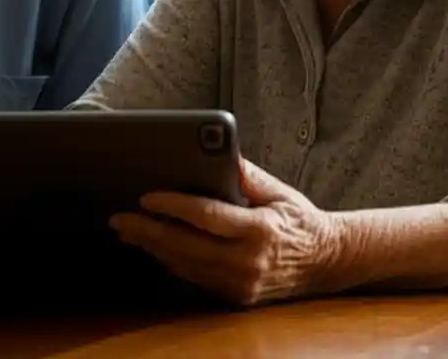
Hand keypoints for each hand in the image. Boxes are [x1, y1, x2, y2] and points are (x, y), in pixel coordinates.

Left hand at [110, 159, 338, 306]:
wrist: (327, 262)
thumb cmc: (300, 220)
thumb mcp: (278, 190)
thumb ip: (246, 173)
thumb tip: (219, 150)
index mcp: (259, 230)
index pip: (206, 216)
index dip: (172, 206)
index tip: (146, 197)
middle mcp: (248, 262)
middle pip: (186, 246)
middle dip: (148, 231)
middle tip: (120, 219)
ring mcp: (241, 284)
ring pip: (185, 265)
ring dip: (153, 248)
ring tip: (129, 231)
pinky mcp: (235, 296)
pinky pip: (195, 277)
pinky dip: (172, 261)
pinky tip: (155, 246)